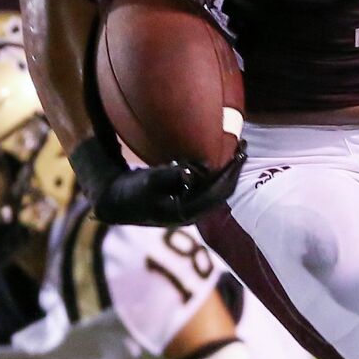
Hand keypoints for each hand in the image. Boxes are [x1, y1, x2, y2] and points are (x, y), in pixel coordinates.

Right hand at [70, 136, 243, 226]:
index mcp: (186, 212)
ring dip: (226, 170)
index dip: (230, 173)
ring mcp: (189, 208)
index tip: (240, 153)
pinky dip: (215, 172)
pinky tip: (217, 157)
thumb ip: (168, 176)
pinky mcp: (185, 200)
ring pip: (216, 189)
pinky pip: (208, 186)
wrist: (115, 202)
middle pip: (222, 192)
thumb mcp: (147, 182)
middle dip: (233, 169)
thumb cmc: (129, 192)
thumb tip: (189, 172)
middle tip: (243, 145)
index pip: (217, 193)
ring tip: (236, 148)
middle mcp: (192, 213)